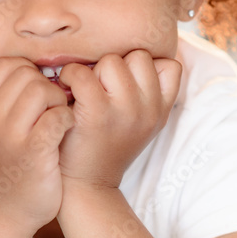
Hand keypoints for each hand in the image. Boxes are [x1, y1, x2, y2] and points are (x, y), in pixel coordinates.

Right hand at [0, 57, 74, 231]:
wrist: (4, 212)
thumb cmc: (5, 162)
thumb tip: (22, 64)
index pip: (5, 64)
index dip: (28, 71)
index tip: (37, 91)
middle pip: (25, 73)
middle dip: (46, 84)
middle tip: (52, 106)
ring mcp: (8, 136)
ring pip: (41, 89)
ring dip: (58, 100)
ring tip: (58, 117)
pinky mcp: (33, 153)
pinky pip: (57, 115)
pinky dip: (67, 118)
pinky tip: (65, 130)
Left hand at [55, 50, 181, 189]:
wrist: (86, 186)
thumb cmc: (105, 146)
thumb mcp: (139, 122)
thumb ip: (145, 92)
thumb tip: (134, 51)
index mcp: (162, 111)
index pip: (169, 65)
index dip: (144, 67)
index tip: (125, 81)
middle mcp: (149, 110)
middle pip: (138, 56)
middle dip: (116, 67)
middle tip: (101, 88)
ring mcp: (125, 111)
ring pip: (112, 61)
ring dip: (93, 70)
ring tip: (83, 90)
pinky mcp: (97, 114)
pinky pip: (82, 74)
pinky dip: (70, 76)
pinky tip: (66, 89)